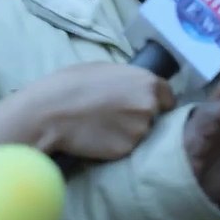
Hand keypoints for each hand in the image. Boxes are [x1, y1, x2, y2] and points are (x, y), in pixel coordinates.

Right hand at [27, 62, 175, 160]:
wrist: (51, 112)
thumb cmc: (72, 84)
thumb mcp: (105, 69)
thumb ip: (129, 80)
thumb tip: (135, 87)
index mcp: (148, 82)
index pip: (168, 97)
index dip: (158, 102)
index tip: (147, 106)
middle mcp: (149, 107)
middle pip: (155, 116)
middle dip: (141, 117)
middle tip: (117, 116)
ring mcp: (139, 131)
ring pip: (140, 134)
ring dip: (128, 132)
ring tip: (103, 126)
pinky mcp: (125, 150)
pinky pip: (126, 148)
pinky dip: (116, 145)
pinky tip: (98, 137)